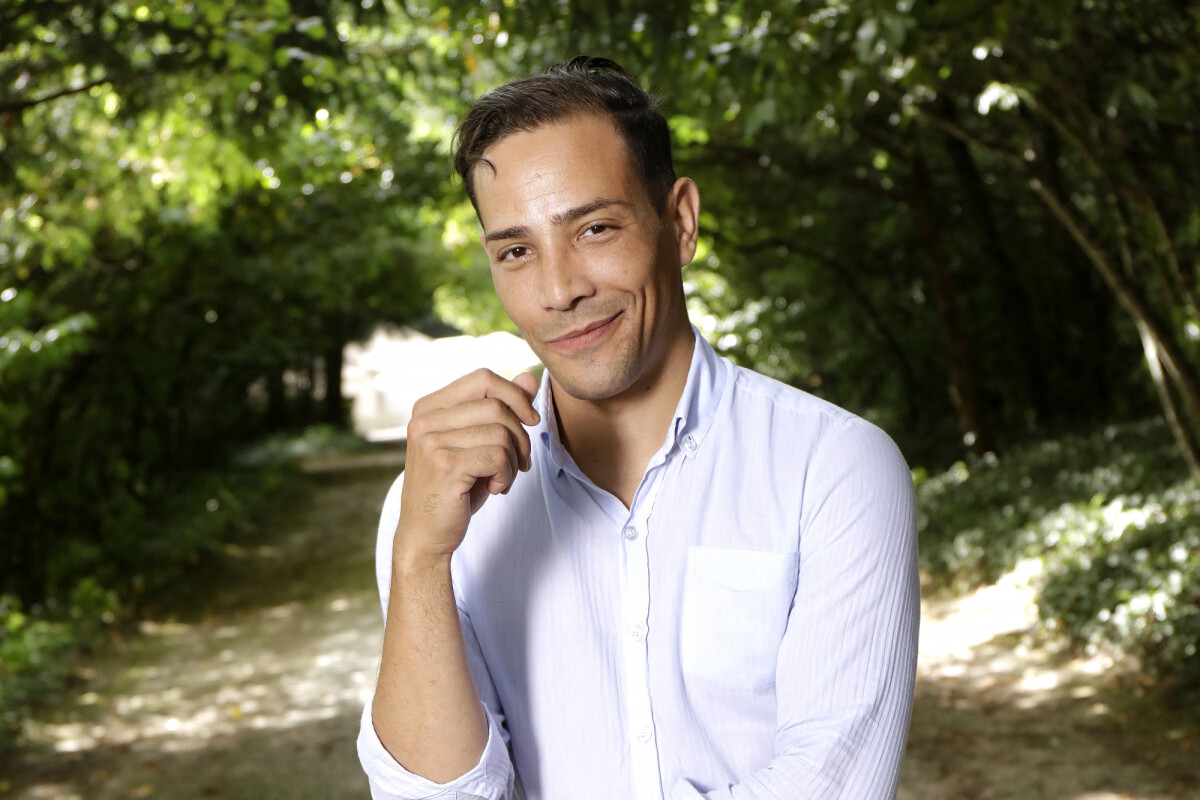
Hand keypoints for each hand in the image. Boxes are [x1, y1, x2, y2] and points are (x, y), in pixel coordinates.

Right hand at [396, 368, 539, 566]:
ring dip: (514, 460)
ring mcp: (431, 442)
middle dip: (520, 435)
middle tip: (519, 462)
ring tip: (502, 478)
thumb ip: (502, 409)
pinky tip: (497, 488)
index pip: (482, 378)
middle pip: (496, 405)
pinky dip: (507, 475)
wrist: (426, 536)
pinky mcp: (444, 465)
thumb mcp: (479, 445)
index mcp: (429, 408)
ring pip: (501, 432)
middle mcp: (425, 420)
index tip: (529, 420)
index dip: (514, 395)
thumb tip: (529, 377)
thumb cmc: (455, 489)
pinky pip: (498, 456)